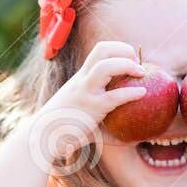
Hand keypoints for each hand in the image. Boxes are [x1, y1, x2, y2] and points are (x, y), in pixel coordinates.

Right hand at [26, 41, 145, 163]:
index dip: (119, 48)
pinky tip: (142, 93)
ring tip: (142, 72)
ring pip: (106, 66)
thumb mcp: (83, 118)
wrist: (43, 137)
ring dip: (127, 64)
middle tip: (138, 62)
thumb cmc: (64, 131)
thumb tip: (130, 138)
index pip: (99, 50)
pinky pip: (114, 96)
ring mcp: (85, 92)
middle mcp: (82, 80)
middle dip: (124, 50)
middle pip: (102, 49)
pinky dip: (131, 92)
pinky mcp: (91, 108)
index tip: (131, 59)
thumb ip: (104, 122)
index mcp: (81, 78)